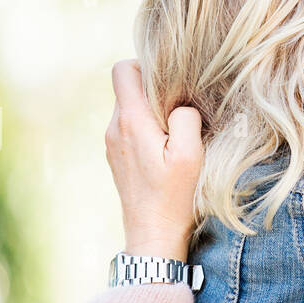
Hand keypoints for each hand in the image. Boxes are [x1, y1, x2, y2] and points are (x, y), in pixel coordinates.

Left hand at [105, 60, 202, 260]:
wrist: (152, 237)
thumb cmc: (174, 198)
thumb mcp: (190, 155)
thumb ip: (185, 118)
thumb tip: (181, 104)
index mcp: (130, 121)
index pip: (123, 70)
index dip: (145, 65)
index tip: (169, 81)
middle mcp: (114, 129)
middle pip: (128, 89)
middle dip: (154, 91)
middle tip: (179, 110)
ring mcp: (113, 145)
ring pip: (130, 110)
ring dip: (151, 114)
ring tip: (174, 135)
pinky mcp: (117, 159)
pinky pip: (130, 130)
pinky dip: (147, 132)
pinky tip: (165, 152)